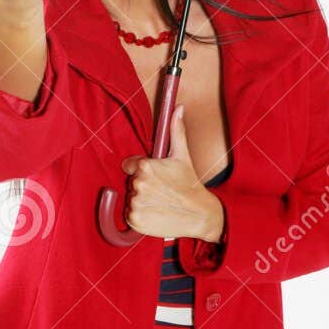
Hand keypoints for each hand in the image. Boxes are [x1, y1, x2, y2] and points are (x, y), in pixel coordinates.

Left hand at [120, 105, 225, 241]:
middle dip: (143, 185)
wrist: (200, 214)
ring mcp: (136, 203)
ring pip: (130, 199)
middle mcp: (138, 184)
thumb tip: (178, 108)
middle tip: (162, 190)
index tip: (156, 177)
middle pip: (131, 182)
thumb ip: (176, 130)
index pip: (129, 166)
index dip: (141, 170)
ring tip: (160, 202)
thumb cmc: (190, 184)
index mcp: (145, 167)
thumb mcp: (183, 155)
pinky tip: (156, 213)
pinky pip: (130, 215)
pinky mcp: (135, 221)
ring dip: (141, 200)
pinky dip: (140, 215)